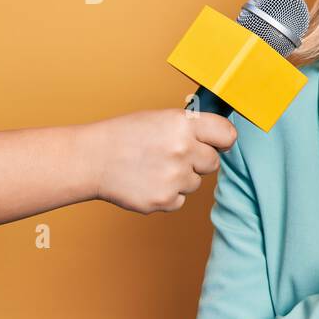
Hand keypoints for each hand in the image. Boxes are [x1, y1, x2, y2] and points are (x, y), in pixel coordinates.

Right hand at [83, 109, 237, 212]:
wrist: (92, 160)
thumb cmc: (125, 136)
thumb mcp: (159, 119)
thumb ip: (190, 128)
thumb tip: (220, 137)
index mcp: (182, 124)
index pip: (226, 134)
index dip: (223, 140)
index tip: (219, 143)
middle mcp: (182, 150)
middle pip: (213, 162)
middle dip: (198, 161)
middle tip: (173, 156)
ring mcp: (175, 177)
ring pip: (196, 183)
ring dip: (181, 178)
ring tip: (154, 167)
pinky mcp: (165, 200)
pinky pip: (180, 200)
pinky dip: (167, 194)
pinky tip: (148, 181)